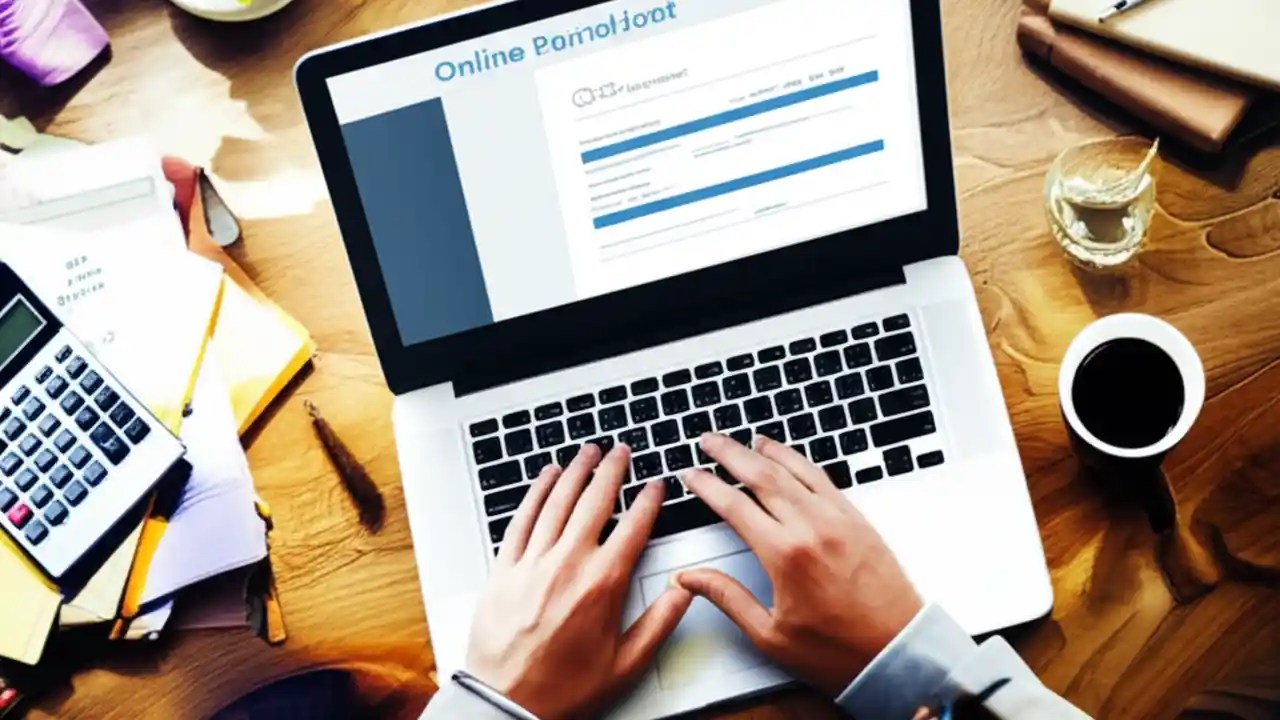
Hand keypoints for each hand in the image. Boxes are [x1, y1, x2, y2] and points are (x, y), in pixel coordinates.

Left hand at [465, 444, 693, 718]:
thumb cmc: (564, 688)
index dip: (649, 500)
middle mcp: (568, 564)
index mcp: (602, 585)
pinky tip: (546, 476)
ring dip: (576, 471)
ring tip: (589, 451)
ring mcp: (533, 562)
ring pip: (558, 502)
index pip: (633, 527)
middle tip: (622, 450)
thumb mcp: (626, 665)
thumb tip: (685, 590)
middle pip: (594, 502)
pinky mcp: (505, 568)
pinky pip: (522, 518)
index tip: (657, 484)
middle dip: (612, 471)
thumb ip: (660, 623)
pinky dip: (536, 492)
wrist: (506, 702)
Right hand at [676, 434, 922, 695]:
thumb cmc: (839, 651)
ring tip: (745, 440)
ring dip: (765, 451)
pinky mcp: (858, 520)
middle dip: (730, 454)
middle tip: (709, 441)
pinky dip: (800, 462)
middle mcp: (812, 527)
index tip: (691, 475)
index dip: (707, 485)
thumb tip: (690, 579)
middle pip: (761, 475)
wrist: (898, 652)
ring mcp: (838, 519)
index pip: (734, 505)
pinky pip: (823, 478)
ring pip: (794, 469)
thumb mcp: (770, 635)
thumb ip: (727, 598)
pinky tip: (789, 458)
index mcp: (785, 555)